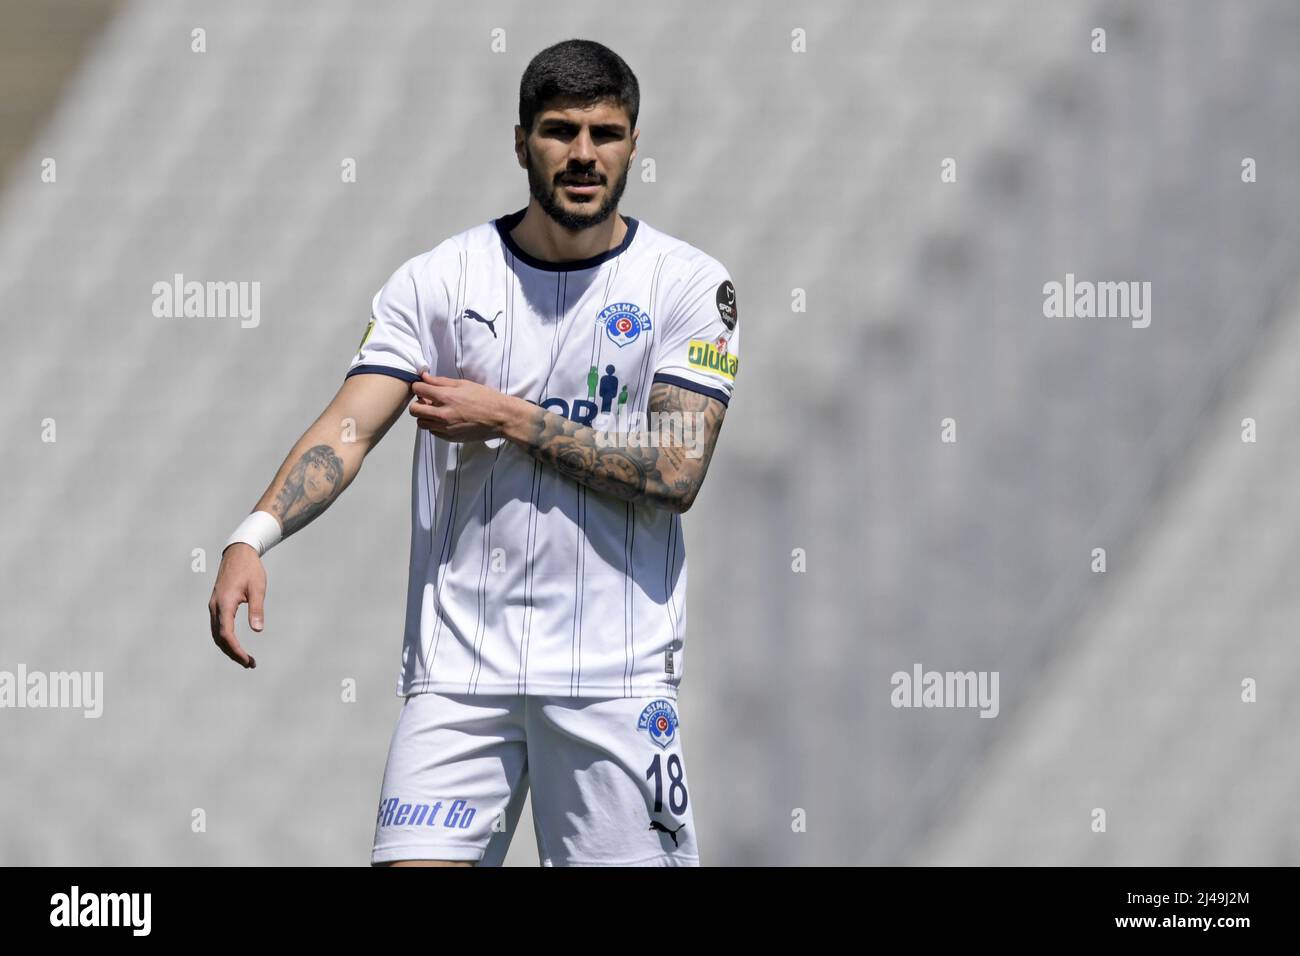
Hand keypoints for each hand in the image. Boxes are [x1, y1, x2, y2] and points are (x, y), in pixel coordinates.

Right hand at [208, 543, 265, 668]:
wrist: (238, 553)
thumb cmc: (250, 569)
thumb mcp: (258, 588)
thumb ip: (257, 608)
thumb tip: (257, 630)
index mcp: (225, 603)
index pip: (226, 634)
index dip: (235, 650)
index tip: (247, 660)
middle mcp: (215, 606)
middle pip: (219, 638)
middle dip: (233, 653)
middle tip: (250, 664)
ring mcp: (214, 606)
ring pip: (216, 634)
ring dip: (228, 648)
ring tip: (245, 658)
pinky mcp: (216, 605)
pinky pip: (217, 627)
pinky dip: (225, 639)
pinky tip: (235, 645)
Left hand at [409, 369, 510, 441]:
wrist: (500, 418)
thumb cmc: (485, 397)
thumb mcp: (464, 384)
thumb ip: (441, 381)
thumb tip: (424, 377)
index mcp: (446, 397)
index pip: (418, 390)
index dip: (419, 387)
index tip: (424, 387)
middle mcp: (443, 414)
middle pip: (414, 410)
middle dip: (418, 403)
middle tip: (428, 400)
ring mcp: (446, 428)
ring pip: (421, 423)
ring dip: (425, 416)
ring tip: (436, 411)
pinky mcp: (450, 438)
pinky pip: (433, 432)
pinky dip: (435, 426)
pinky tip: (445, 420)